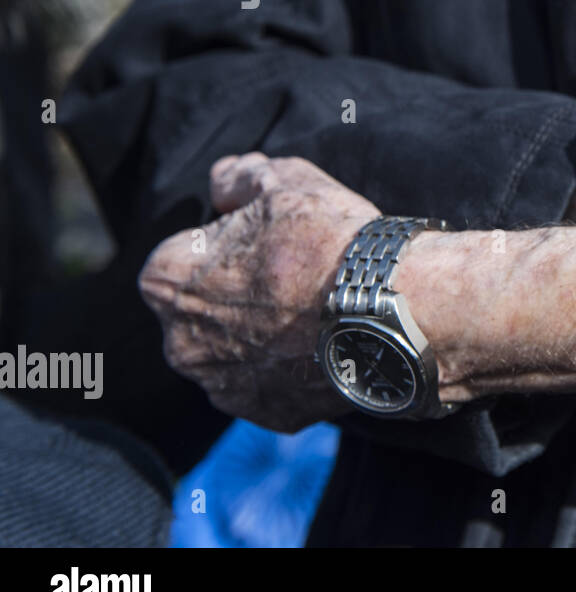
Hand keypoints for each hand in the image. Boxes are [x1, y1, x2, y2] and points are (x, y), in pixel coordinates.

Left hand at [138, 153, 377, 431]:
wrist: (391, 311)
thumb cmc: (330, 242)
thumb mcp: (285, 181)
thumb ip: (240, 177)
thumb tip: (224, 183)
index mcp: (167, 281)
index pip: (183, 253)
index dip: (226, 241)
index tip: (266, 239)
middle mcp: (180, 343)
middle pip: (203, 309)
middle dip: (236, 294)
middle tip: (291, 275)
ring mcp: (223, 387)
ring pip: (234, 352)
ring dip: (260, 334)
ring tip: (313, 312)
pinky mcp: (267, 414)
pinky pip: (271, 385)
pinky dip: (290, 368)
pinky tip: (324, 343)